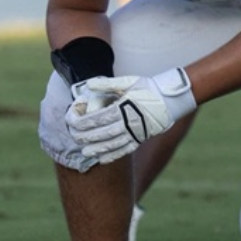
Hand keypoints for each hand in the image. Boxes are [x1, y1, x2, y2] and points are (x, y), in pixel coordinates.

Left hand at [66, 68, 196, 164]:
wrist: (169, 100)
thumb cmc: (147, 88)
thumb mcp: (128, 82)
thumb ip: (107, 84)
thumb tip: (88, 85)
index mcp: (123, 107)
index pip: (97, 118)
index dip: (82, 121)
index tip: (71, 121)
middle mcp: (128, 123)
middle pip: (102, 133)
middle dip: (85, 136)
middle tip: (73, 137)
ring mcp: (135, 133)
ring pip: (112, 144)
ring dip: (97, 149)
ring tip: (85, 152)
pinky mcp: (140, 139)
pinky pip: (124, 150)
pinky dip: (113, 156)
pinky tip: (102, 159)